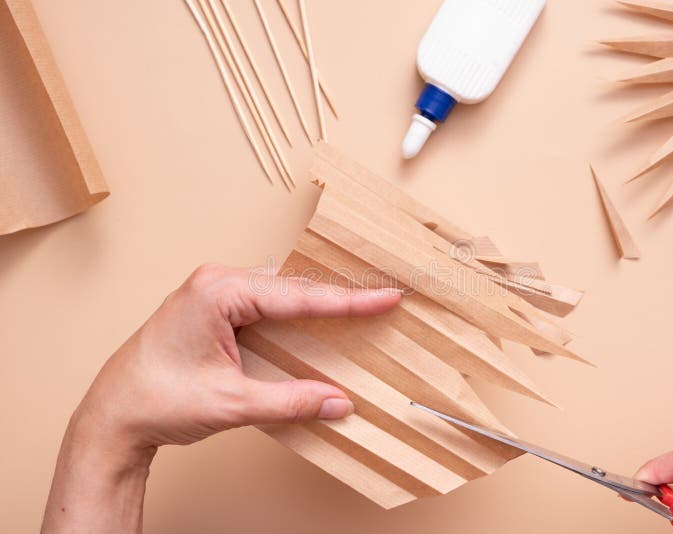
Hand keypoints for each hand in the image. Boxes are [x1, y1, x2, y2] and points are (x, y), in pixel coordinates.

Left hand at [42, 264, 400, 532]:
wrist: (113, 415)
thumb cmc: (157, 400)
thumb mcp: (232, 404)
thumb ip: (292, 401)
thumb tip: (340, 401)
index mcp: (219, 292)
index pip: (299, 296)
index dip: (348, 301)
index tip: (385, 297)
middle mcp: (215, 281)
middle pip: (292, 286)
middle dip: (336, 296)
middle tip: (379, 301)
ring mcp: (210, 291)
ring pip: (278, 290)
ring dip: (313, 303)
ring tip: (355, 309)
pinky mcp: (210, 305)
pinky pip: (262, 300)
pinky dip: (291, 311)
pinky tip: (311, 321)